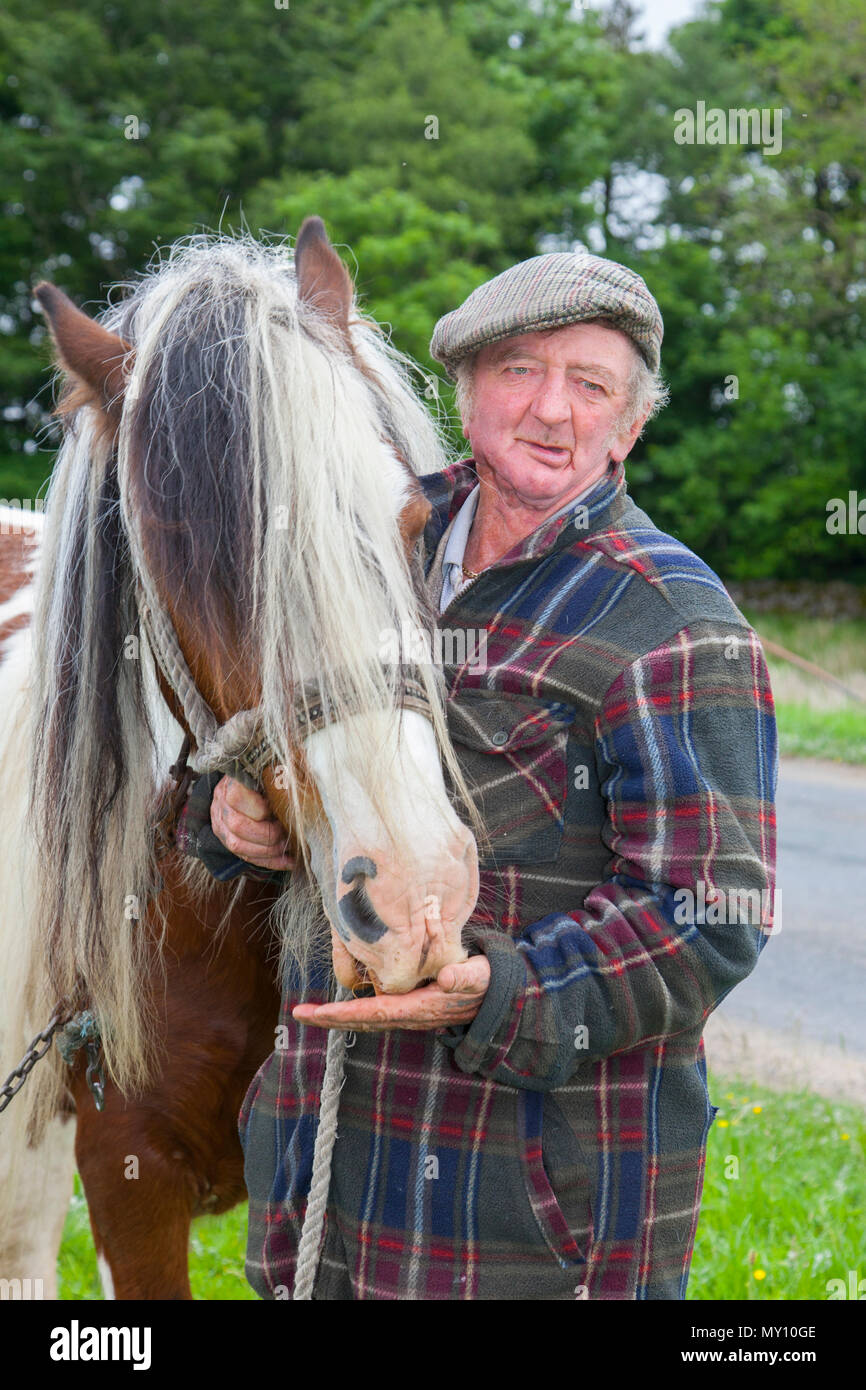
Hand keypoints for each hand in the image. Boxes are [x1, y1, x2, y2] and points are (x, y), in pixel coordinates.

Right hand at [210, 775, 295, 870]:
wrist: (251, 780)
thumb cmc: (269, 774)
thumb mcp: (276, 768)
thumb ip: (282, 775)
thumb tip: (294, 786)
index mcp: (232, 782)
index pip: (238, 797)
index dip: (260, 809)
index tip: (279, 809)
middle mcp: (221, 803)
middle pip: (238, 826)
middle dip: (268, 835)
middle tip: (288, 832)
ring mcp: (220, 823)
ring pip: (238, 845)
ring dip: (268, 851)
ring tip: (290, 847)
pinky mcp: (227, 838)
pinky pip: (245, 856)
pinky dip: (269, 861)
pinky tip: (288, 862)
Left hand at [292, 953, 490, 1031]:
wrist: (495, 995)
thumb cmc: (485, 982)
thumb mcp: (479, 976)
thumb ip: (465, 976)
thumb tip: (447, 975)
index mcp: (419, 1009)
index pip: (375, 1012)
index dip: (345, 1012)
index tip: (319, 1012)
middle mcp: (408, 1016)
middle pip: (361, 1020)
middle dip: (329, 1018)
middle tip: (298, 1013)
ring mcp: (406, 1014)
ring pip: (363, 1017)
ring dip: (335, 1015)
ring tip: (307, 1012)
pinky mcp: (406, 1007)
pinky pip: (372, 1011)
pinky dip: (350, 1010)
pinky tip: (334, 1005)